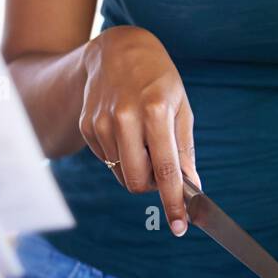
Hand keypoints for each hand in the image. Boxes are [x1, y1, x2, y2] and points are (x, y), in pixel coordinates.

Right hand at [79, 26, 197, 234]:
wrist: (118, 50)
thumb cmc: (158, 79)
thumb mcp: (180, 107)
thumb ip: (184, 150)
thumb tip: (190, 187)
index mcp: (154, 110)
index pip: (165, 169)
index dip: (173, 202)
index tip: (180, 226)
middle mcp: (124, 118)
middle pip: (137, 181)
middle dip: (152, 186)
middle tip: (162, 169)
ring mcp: (101, 123)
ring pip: (121, 174)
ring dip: (137, 169)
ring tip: (144, 140)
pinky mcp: (87, 127)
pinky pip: (107, 161)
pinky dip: (121, 157)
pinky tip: (126, 131)